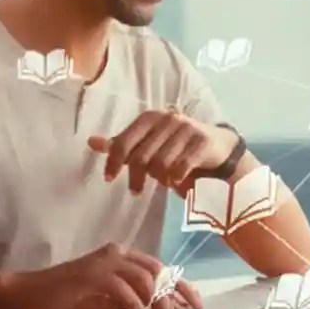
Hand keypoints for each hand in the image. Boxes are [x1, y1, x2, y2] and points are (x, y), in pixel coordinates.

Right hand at [8, 243, 203, 308]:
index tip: (196, 303)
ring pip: (146, 280)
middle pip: (159, 270)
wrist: (32, 294)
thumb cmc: (68, 297)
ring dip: (158, 303)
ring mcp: (105, 262)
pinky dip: (135, 307)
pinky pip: (124, 291)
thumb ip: (132, 298)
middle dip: (174, 294)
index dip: (181, 285)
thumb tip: (161, 306)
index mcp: (122, 256)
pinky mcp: (93, 275)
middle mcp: (117, 253)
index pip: (160, 267)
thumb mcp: (106, 299)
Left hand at [87, 109, 235, 193]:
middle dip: (136, 178)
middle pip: (141, 157)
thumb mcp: (148, 143)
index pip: (123, 142)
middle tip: (136, 191)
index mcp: (150, 118)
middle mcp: (167, 119)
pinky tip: (177, 183)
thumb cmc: (177, 146)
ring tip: (163, 182)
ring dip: (160, 179)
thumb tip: (91, 141)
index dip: (113, 162)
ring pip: (161, 164)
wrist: (218, 147)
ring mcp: (186, 129)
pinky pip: (181, 167)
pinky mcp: (202, 141)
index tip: (109, 179)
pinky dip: (176, 179)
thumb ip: (122, 144)